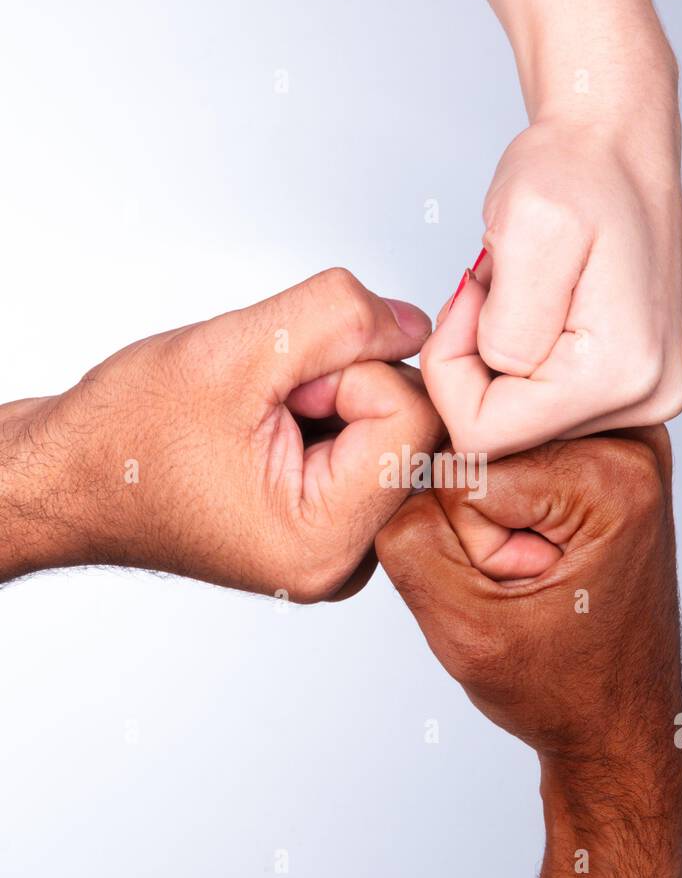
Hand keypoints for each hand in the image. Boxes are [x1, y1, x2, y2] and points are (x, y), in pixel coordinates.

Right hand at [0, 268, 440, 599]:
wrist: (69, 477)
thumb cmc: (122, 439)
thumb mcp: (234, 353)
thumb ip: (340, 319)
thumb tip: (415, 321)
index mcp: (324, 541)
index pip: (415, 419)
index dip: (357, 372)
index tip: (285, 384)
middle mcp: (343, 559)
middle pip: (413, 428)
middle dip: (347, 385)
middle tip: (267, 401)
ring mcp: (339, 544)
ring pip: (392, 429)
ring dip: (333, 395)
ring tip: (259, 416)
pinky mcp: (328, 521)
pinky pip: (367, 443)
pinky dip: (327, 412)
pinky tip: (269, 427)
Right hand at [375, 426, 681, 761]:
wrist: (618, 718)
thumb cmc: (563, 686)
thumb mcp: (464, 628)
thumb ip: (408, 535)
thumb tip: (394, 453)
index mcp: (613, 475)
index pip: (462, 472)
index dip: (473, 545)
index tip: (529, 589)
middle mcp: (627, 437)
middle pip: (476, 447)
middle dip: (482, 522)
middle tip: (535, 581)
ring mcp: (617, 436)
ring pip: (483, 449)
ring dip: (492, 514)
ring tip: (542, 569)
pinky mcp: (601, 446)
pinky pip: (505, 454)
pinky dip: (507, 505)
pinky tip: (543, 547)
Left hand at [422, 116, 681, 459]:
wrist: (613, 144)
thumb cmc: (575, 170)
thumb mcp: (528, 227)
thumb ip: (505, 327)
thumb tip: (496, 384)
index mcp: (620, 374)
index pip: (484, 433)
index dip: (451, 369)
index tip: (469, 296)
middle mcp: (644, 400)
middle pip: (504, 431)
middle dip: (477, 360)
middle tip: (497, 286)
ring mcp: (639, 398)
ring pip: (518, 416)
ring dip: (498, 355)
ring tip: (524, 290)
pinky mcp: (626, 388)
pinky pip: (538, 400)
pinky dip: (519, 356)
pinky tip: (538, 308)